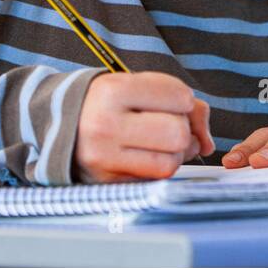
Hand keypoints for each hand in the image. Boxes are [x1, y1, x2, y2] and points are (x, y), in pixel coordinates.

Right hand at [72, 71, 214, 182]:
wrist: (60, 124)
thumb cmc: (107, 102)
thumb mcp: (135, 85)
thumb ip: (178, 100)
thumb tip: (207, 141)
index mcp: (113, 91)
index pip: (180, 97)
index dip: (184, 99)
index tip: (171, 101)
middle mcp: (105, 125)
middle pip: (177, 134)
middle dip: (183, 129)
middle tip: (169, 125)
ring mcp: (104, 158)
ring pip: (169, 163)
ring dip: (175, 153)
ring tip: (161, 143)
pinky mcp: (107, 182)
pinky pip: (154, 180)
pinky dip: (160, 168)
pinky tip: (148, 156)